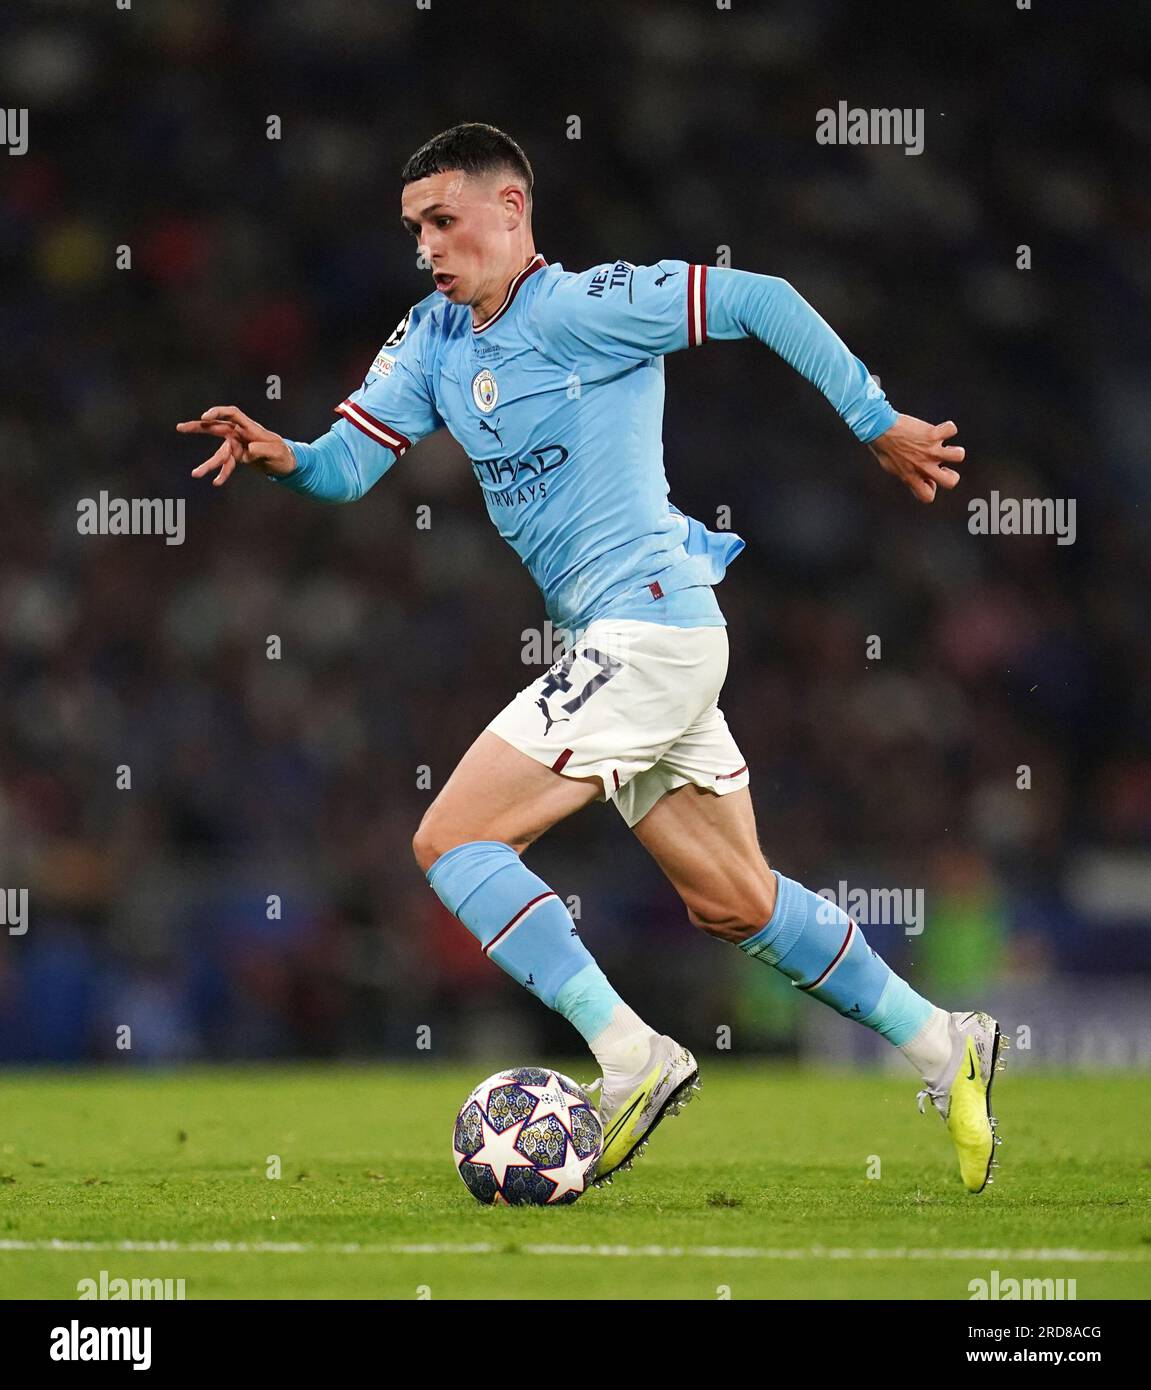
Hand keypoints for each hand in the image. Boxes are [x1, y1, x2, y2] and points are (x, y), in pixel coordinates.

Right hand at [176, 406, 295, 486]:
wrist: (286, 463)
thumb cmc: (283, 454)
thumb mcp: (277, 452)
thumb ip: (263, 449)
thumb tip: (247, 452)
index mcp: (249, 427)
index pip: (232, 413)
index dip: (218, 412)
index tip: (204, 417)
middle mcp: (240, 434)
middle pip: (216, 428)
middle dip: (197, 427)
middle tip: (180, 427)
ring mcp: (237, 446)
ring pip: (219, 454)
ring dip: (208, 465)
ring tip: (195, 474)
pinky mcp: (237, 457)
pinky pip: (227, 466)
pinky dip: (222, 474)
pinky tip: (216, 483)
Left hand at [868, 414, 963, 503]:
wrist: (879, 428)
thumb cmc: (883, 447)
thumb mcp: (891, 467)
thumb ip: (906, 474)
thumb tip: (916, 477)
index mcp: (911, 477)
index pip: (928, 496)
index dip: (932, 488)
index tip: (927, 478)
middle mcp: (923, 467)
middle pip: (950, 482)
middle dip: (952, 476)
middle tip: (943, 466)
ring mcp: (930, 451)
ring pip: (958, 455)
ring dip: (956, 451)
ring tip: (945, 447)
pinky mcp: (932, 435)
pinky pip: (951, 430)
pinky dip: (948, 427)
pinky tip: (940, 428)